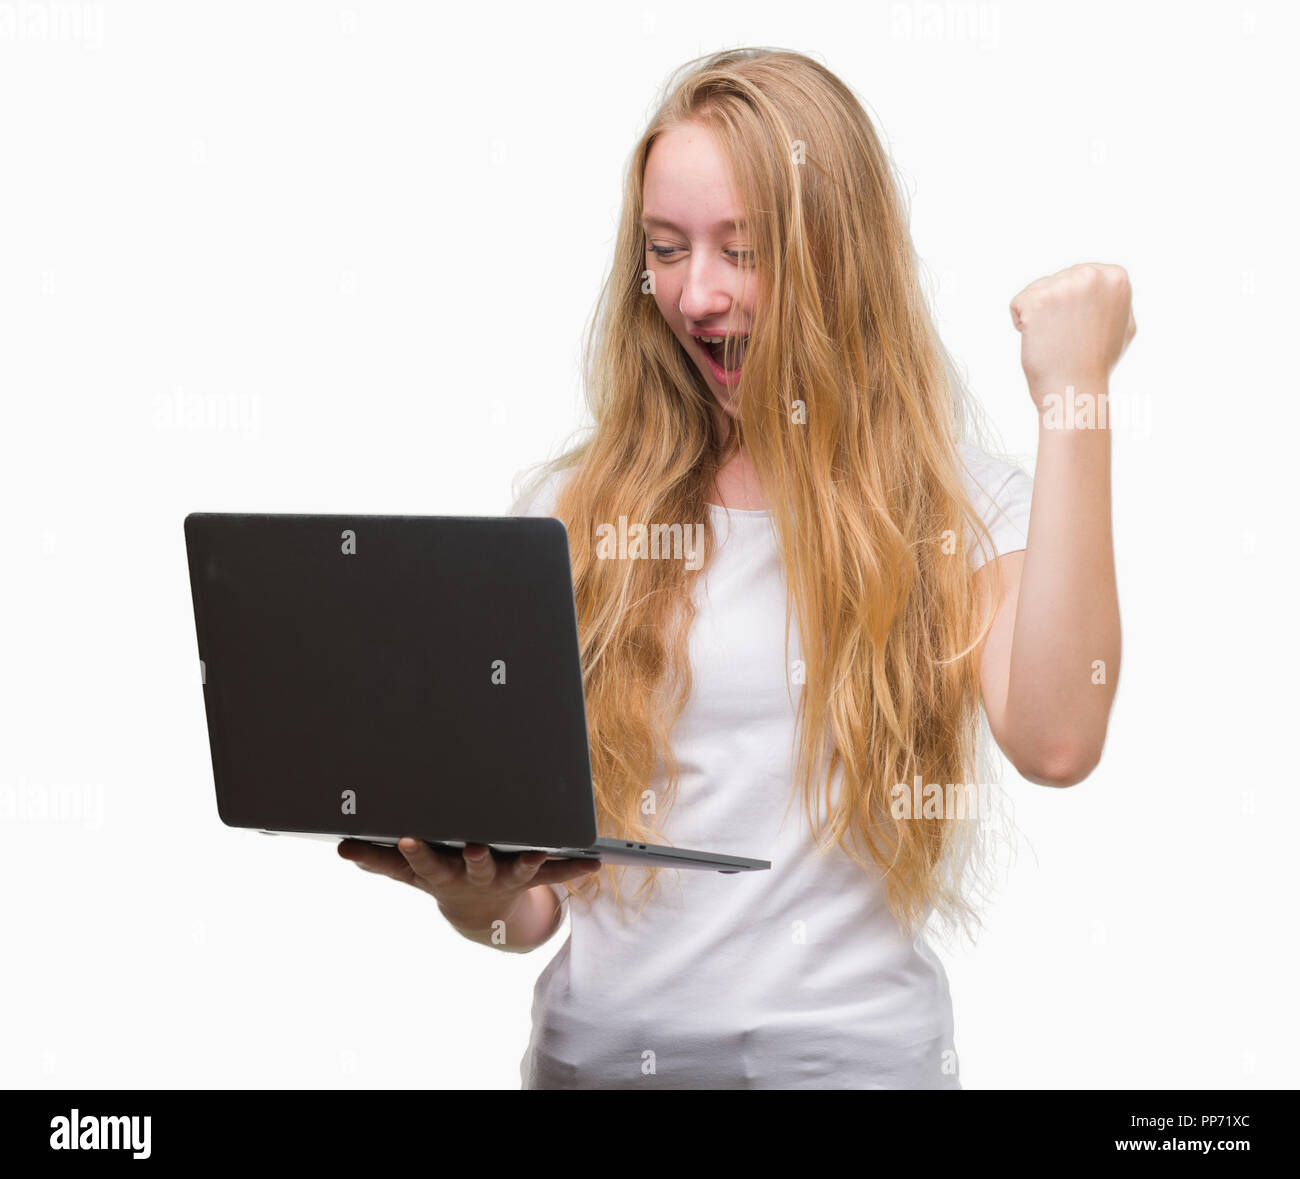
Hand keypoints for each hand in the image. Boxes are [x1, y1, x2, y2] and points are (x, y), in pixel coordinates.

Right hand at [338, 838, 600, 929]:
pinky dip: (575, 868)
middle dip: (474, 858)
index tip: (405, 836)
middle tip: (476, 847)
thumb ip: (377, 859)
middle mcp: (474, 876)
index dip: (414, 851)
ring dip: (529, 862)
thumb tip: (342, 847)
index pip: (423, 861)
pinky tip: (596, 862)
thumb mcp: (408, 873)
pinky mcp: (533, 876)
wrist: (480, 913)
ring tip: (540, 851)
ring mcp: (505, 878)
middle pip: (473, 868)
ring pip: (518, 871)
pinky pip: (556, 873)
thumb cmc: (440, 876)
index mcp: (441, 872)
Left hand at [1009, 263, 1135, 408]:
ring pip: (1036, 291)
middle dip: (1055, 309)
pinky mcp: (1038, 300)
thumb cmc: (1097, 364)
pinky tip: (1039, 340)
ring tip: (1056, 339)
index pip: (1078, 276)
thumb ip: (1113, 300)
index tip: (1083, 328)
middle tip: (1069, 337)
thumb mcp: (1123, 325)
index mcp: (1115, 277)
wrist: (1076, 389)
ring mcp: (1064, 286)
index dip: (1074, 306)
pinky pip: (1017, 304)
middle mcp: (1092, 276)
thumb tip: (1106, 282)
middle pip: (1055, 281)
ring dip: (1038, 317)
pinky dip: (1021, 324)